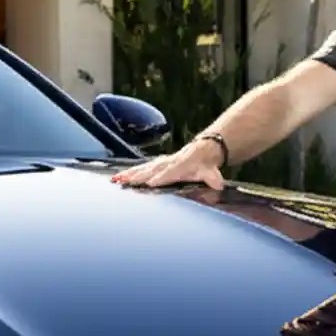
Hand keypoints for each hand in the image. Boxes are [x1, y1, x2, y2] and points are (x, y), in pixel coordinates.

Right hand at [110, 139, 225, 190]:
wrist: (201, 151)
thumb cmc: (204, 164)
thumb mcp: (211, 171)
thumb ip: (212, 177)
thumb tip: (218, 183)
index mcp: (180, 166)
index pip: (169, 172)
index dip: (161, 177)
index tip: (151, 183)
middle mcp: (167, 163)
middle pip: (151, 170)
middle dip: (138, 176)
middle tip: (126, 182)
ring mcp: (160, 163)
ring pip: (142, 169)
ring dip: (129, 175)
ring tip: (116, 180)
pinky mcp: (155, 165)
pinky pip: (140, 169)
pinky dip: (128, 173)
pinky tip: (116, 179)